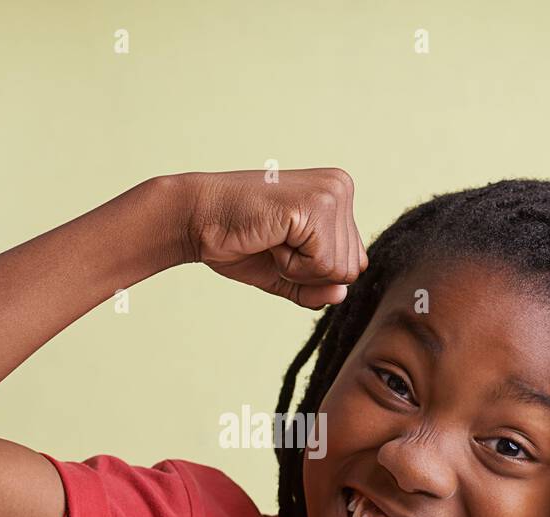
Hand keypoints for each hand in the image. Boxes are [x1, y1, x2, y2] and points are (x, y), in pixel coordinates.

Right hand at [180, 167, 367, 308]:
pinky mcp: (317, 204)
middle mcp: (341, 188)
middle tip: (274, 243)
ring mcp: (332, 193)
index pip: (352, 264)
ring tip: (272, 239)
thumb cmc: (237, 241)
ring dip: (297, 268)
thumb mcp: (285, 274)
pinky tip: (271, 238)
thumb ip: (315, 287)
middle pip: (350, 269)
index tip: (281, 246)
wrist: (197, 219)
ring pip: (339, 270)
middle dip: (308, 273)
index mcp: (338, 199)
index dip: (313, 273)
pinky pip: (321, 264)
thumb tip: (341, 294)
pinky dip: (290, 265)